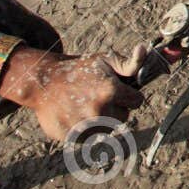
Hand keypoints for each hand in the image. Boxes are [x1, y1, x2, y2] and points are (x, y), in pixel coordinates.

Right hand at [0, 45, 146, 141]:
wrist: (43, 82)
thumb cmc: (78, 69)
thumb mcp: (105, 59)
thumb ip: (130, 62)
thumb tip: (145, 50)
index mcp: (110, 91)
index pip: (137, 101)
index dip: (129, 94)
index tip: (119, 90)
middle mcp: (99, 112)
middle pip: (123, 116)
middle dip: (116, 107)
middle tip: (99, 96)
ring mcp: (84, 127)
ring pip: (108, 129)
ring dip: (102, 120)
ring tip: (87, 105)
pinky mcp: (71, 137)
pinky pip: (90, 137)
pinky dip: (85, 129)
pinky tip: (75, 114)